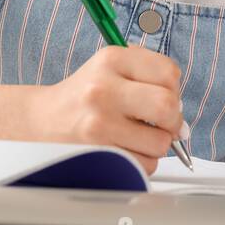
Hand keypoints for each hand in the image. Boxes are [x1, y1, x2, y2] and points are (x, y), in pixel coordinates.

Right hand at [24, 46, 186, 174]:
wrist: (41, 121)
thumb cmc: (84, 96)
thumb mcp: (111, 69)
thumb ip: (150, 79)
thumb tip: (182, 117)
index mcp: (112, 59)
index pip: (169, 73)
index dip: (174, 90)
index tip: (165, 99)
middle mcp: (103, 88)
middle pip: (168, 107)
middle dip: (172, 121)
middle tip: (161, 124)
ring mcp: (98, 123)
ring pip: (159, 142)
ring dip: (156, 145)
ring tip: (136, 137)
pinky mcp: (96, 152)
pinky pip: (143, 164)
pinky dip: (142, 162)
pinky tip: (124, 149)